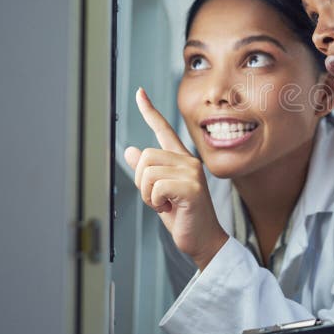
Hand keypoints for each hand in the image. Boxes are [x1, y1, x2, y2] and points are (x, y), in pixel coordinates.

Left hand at [124, 88, 227, 270]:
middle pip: (145, 156)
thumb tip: (130, 151)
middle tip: (159, 198)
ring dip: (149, 195)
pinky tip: (170, 208)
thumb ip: (147, 172)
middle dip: (142, 182)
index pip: (163, 130)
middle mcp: (188, 161)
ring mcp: (192, 173)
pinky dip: (155, 202)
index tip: (140, 93)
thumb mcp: (159, 193)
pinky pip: (156, 187)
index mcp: (181, 160)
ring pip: (147, 172)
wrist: (203, 240)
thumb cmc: (184, 217)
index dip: (150, 111)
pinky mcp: (191, 187)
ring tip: (166, 204)